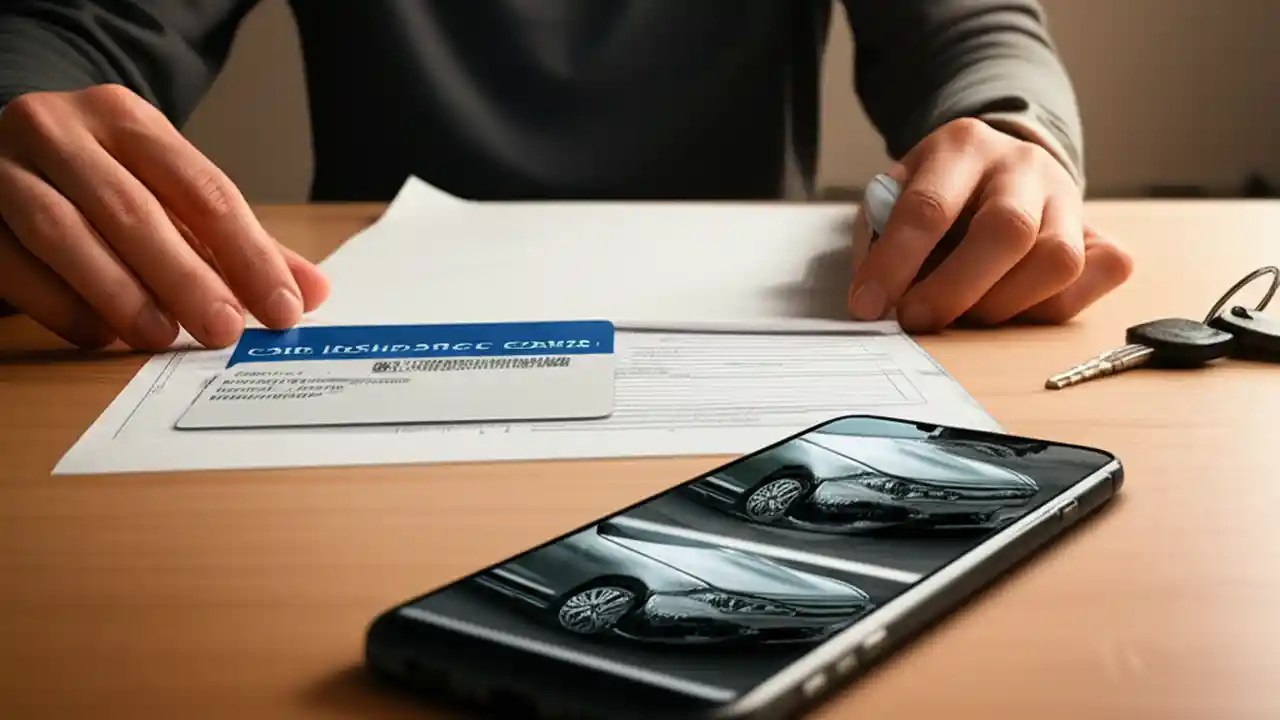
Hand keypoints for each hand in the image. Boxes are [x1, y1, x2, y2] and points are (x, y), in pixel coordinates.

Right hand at [0, 84, 328, 349]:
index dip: (247, 253)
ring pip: (63, 231)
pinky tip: (99, 335)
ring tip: (160, 337)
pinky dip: (60, 305)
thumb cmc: (104, 180)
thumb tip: (311, 292)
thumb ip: (239, 243)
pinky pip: (13, 263)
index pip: (202, 188)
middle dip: (185, 277)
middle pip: (132, 209)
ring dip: (119, 292)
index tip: (283, 308)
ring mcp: (4, 169)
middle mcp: (61, 132)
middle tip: (224, 330)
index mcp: (127, 120)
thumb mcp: (170, 194)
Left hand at [847, 117, 1131, 331]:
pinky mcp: (1102, 234)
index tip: (866, 306)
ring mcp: (1069, 198)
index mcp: (962, 147)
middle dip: (953, 290)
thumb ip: (881, 240)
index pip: (928, 207)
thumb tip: (877, 299)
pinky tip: (1015, 308)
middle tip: (916, 320)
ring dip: (1003, 306)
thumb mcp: (893, 198)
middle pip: (1006, 230)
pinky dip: (1053, 307)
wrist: (999, 168)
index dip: (894, 264)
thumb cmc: (937, 195)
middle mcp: (1023, 165)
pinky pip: (1097, 277)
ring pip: (1057, 260)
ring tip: (966, 317)